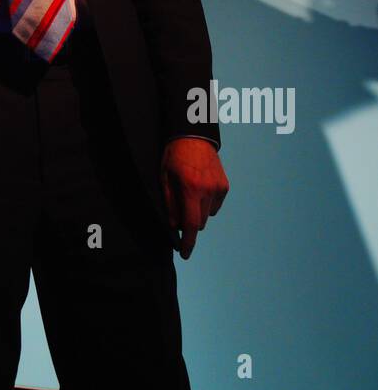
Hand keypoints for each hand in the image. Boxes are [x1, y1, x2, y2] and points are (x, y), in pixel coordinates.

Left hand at [161, 137, 228, 259]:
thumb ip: (170, 203)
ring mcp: (219, 188)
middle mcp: (208, 190)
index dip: (188, 242)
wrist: (194, 135)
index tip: (185, 254)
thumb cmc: (175, 155)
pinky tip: (200, 189)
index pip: (191, 224)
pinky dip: (207, 203)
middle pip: (199, 222)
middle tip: (179, 209)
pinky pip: (215, 205)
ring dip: (198, 212)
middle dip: (189, 222)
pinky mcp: (225, 185)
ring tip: (190, 193)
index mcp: (191, 189)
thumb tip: (174, 225)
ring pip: (208, 215)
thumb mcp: (165, 177)